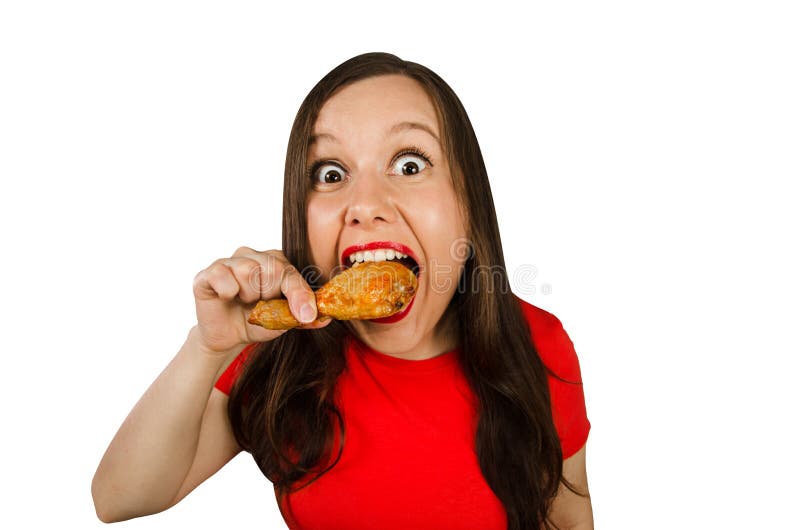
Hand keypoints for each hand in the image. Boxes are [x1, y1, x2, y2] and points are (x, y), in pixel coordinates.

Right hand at [191, 247, 329, 353]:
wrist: (229, 336)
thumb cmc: (257, 321)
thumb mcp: (284, 321)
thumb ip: (304, 317)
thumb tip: (326, 318)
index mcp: (276, 262)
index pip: (292, 273)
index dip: (299, 295)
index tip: (306, 315)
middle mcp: (253, 256)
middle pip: (272, 269)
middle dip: (269, 296)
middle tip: (259, 304)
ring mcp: (230, 262)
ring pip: (248, 271)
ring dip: (248, 296)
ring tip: (243, 302)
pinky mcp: (208, 273)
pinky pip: (223, 277)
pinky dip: (228, 292)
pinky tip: (226, 298)